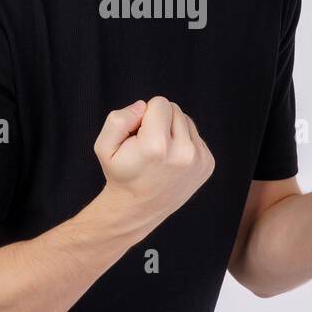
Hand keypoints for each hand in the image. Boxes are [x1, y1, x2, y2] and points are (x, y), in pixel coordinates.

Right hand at [93, 96, 215, 223]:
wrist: (138, 209)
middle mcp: (183, 153)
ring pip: (186, 121)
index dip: (145, 115)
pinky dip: (183, 143)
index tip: (138, 135)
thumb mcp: (104, 147)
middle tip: (147, 146)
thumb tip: (143, 106)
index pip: (160, 102)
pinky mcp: (208, 164)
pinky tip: (171, 161)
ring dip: (172, 131)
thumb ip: (118, 119)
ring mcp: (199, 160)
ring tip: (159, 154)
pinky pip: (195, 136)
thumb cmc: (121, 174)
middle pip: (175, 109)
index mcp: (157, 146)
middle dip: (159, 121)